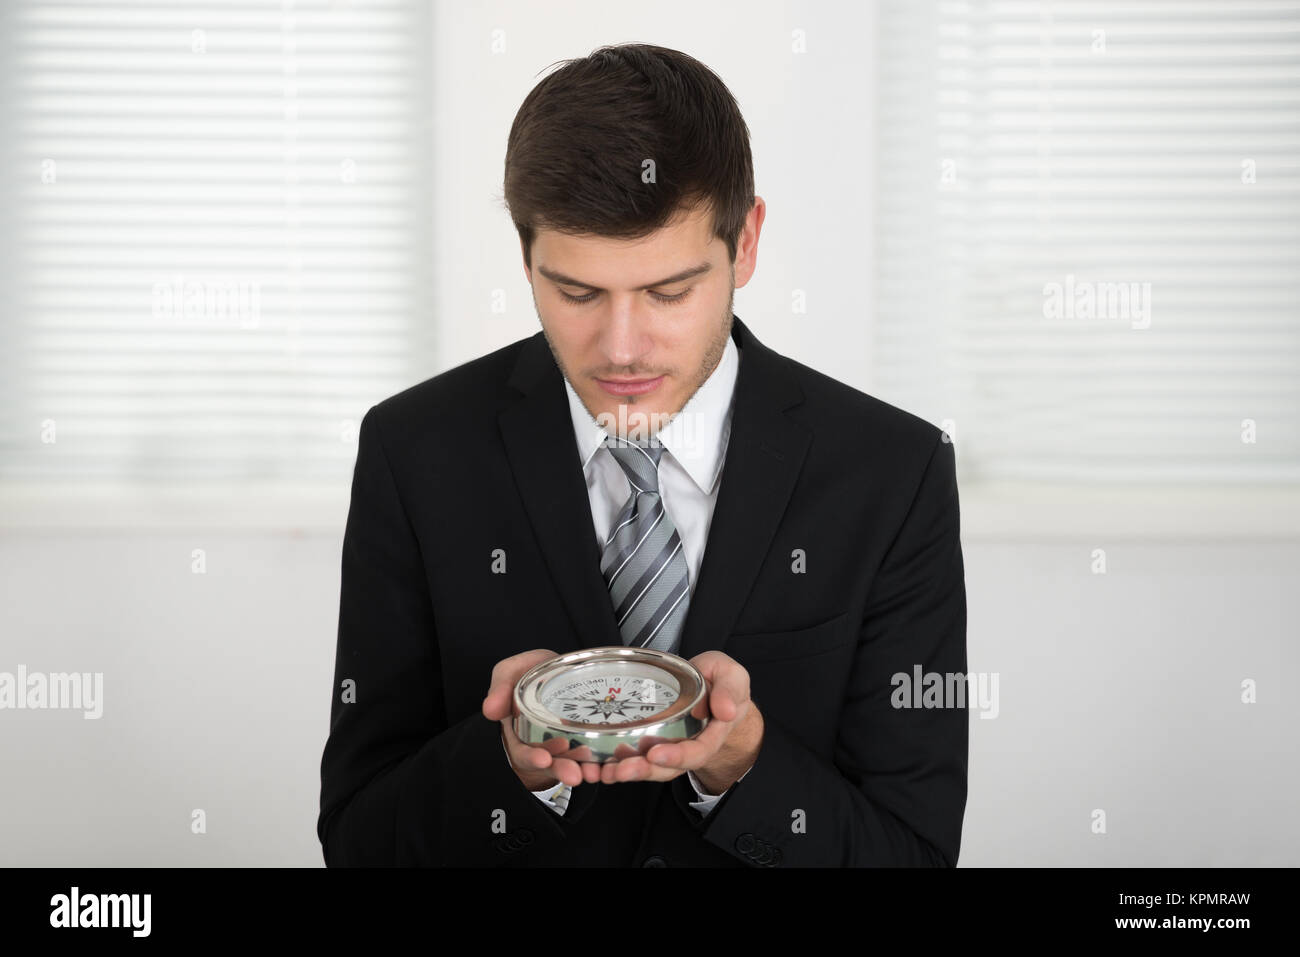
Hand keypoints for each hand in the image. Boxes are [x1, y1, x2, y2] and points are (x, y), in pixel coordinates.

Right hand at [481, 649, 604, 791]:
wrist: (555, 670)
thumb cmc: (530, 672)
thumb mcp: (509, 673)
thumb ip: (500, 688)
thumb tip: (490, 710)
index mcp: (518, 733)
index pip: (522, 752)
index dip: (531, 757)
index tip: (543, 759)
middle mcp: (541, 744)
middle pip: (549, 763)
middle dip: (561, 769)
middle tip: (574, 774)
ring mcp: (564, 744)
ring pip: (572, 762)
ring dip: (582, 768)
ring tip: (592, 772)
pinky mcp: (584, 740)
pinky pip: (591, 755)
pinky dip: (598, 760)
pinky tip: (606, 763)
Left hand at [598, 650, 763, 791]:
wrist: (713, 691)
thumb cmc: (720, 683)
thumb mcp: (731, 675)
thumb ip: (729, 688)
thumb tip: (725, 710)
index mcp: (712, 733)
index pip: (697, 751)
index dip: (677, 756)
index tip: (656, 753)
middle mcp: (690, 747)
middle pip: (667, 767)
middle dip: (643, 769)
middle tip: (621, 768)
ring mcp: (670, 747)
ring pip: (649, 767)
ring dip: (626, 771)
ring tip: (605, 771)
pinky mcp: (653, 743)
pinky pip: (637, 758)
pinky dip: (617, 763)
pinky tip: (598, 765)